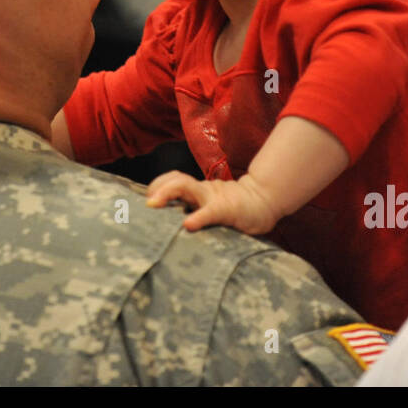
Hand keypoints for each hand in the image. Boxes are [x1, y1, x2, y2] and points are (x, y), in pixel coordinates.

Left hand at [145, 171, 280, 234]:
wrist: (264, 202)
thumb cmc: (236, 211)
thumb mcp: (212, 210)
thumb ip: (195, 213)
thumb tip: (173, 227)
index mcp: (197, 192)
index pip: (172, 180)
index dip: (157, 186)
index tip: (143, 201)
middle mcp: (201, 191)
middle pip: (175, 180)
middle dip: (157, 188)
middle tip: (146, 203)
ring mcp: (212, 197)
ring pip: (185, 186)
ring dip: (167, 193)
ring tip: (154, 204)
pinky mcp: (225, 209)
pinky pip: (209, 211)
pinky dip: (198, 217)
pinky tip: (188, 224)